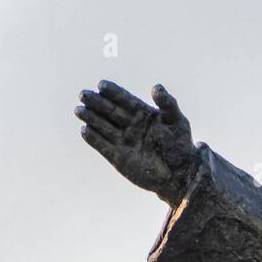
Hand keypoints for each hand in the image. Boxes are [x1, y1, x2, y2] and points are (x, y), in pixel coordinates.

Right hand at [76, 81, 196, 204]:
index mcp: (142, 113)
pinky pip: (103, 146)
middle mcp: (130, 126)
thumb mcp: (177, 122)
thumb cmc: (181, 147)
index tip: (102, 85)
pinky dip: (94, 139)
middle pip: (110, 111)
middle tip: (84, 95)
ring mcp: (124, 141)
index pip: (124, 99)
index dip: (113, 92)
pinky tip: (85, 130)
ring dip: (91, 118)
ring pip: (103, 127)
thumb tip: (156, 87)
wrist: (180, 176)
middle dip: (97, 103)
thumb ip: (167, 103)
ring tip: (79, 110)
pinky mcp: (119, 158)